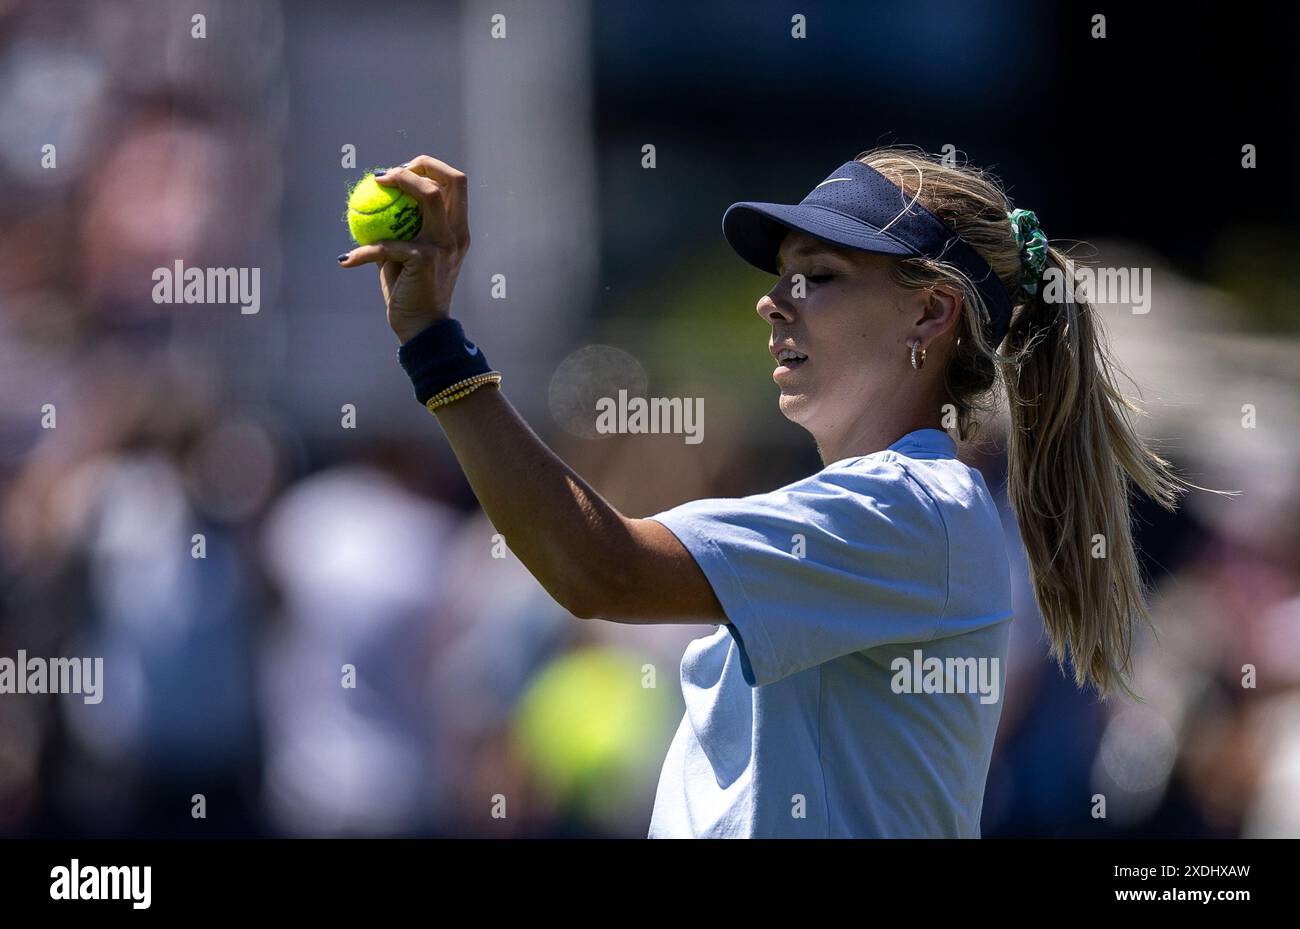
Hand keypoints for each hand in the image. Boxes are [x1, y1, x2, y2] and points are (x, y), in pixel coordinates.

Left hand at [338, 155, 470, 343]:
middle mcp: (456, 234)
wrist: (422, 329)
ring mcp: (444, 244)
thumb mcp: (407, 256)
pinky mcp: (425, 258)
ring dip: (400, 183)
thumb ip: (400, 230)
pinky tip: (345, 260)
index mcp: (456, 231)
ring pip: (429, 194)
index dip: (430, 167)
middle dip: (422, 164)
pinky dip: (363, 252)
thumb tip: (375, 203)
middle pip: (452, 180)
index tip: (402, 171)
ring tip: (372, 188)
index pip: (456, 184)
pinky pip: (387, 243)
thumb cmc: (411, 292)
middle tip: (389, 174)